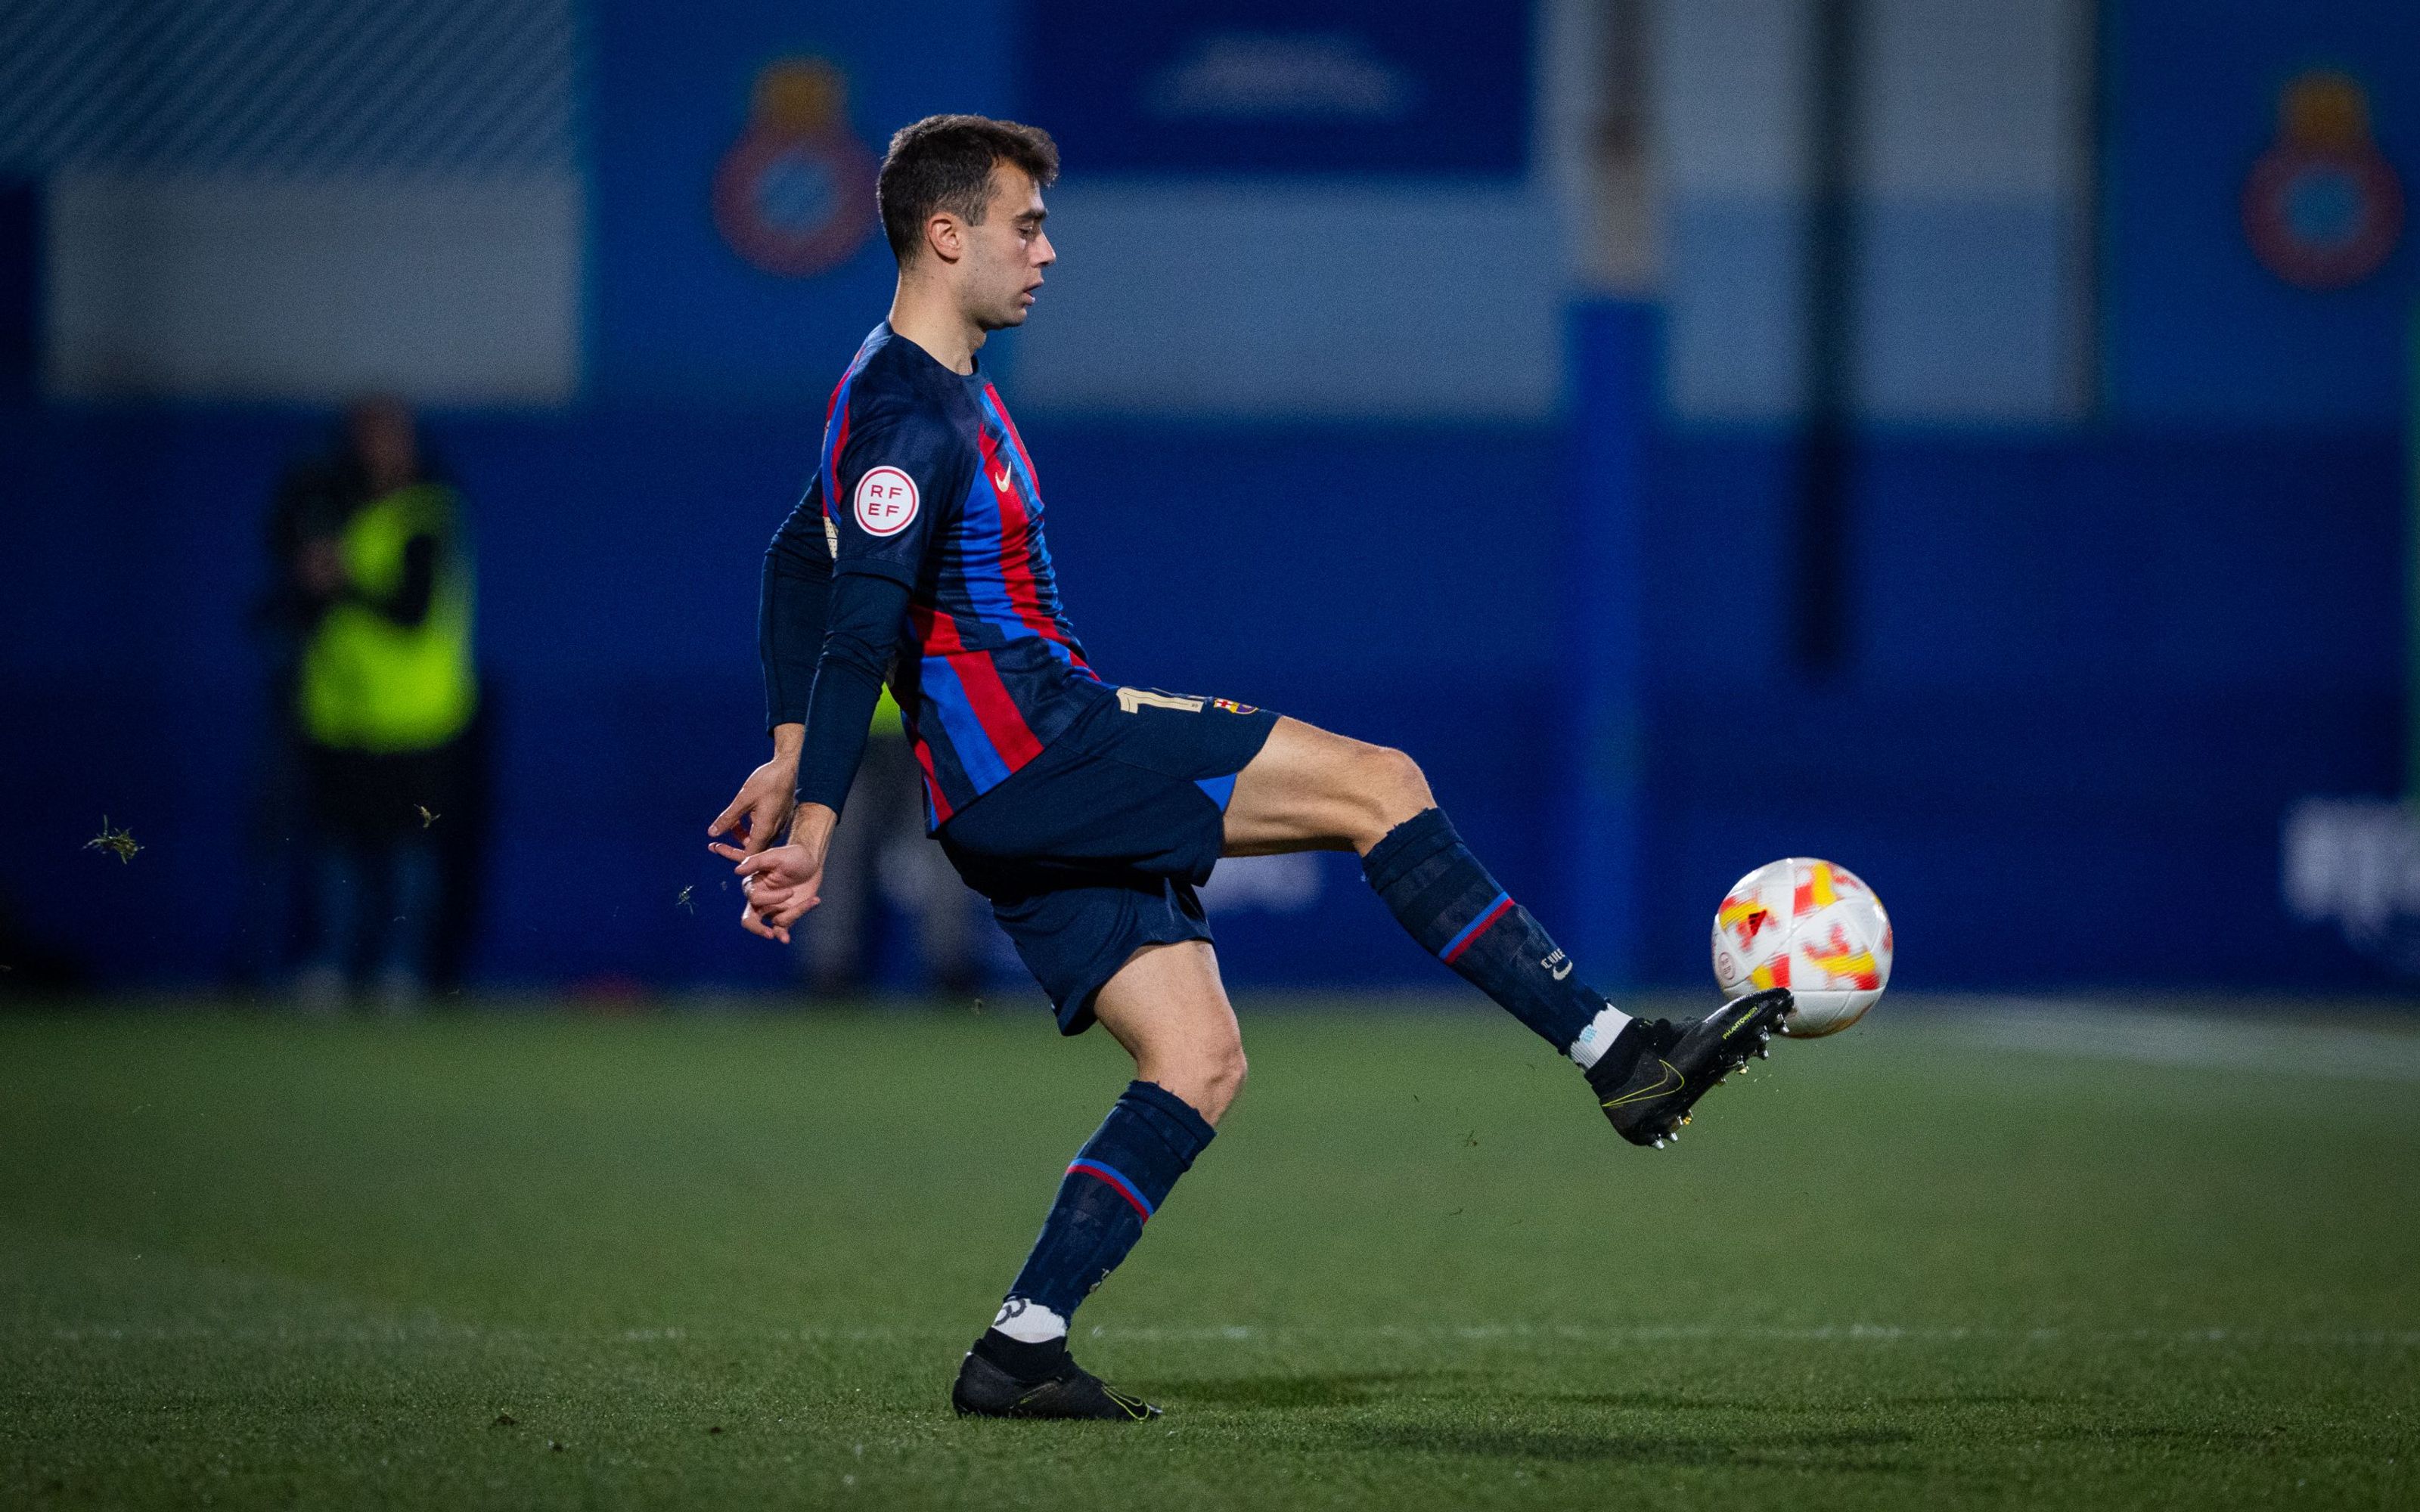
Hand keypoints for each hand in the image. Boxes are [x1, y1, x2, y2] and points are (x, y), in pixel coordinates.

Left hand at [708, 732, 800, 855]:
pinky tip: (743, 816)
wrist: (787, 768)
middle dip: (735, 845)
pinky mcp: (780, 820)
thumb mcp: (743, 799)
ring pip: (758, 840)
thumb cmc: (766, 781)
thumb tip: (712, 833)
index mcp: (765, 829)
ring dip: (742, 835)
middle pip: (753, 849)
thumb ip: (727, 818)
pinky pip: (764, 831)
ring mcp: (779, 825)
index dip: (731, 855)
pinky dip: (750, 828)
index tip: (716, 847)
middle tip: (718, 837)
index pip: (748, 854)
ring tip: (731, 821)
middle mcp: (774, 831)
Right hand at [715, 840, 824, 943]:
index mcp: (753, 886)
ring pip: (777, 924)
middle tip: (770, 934)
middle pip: (749, 921)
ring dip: (795, 913)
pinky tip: (814, 902)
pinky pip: (789, 924)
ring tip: (812, 899)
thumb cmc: (791, 856)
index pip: (755, 900)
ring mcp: (773, 909)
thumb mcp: (774, 856)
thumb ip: (755, 862)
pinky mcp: (787, 915)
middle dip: (758, 929)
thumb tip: (737, 871)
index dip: (772, 898)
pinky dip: (801, 915)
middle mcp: (760, 901)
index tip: (790, 891)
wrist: (811, 861)